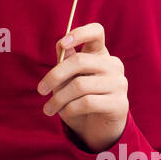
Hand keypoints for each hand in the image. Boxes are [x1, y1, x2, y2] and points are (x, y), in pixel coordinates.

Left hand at [37, 22, 128, 152]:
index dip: (80, 33)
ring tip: (48, 108)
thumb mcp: (68, 79)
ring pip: (80, 85)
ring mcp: (120, 83)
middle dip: (54, 76)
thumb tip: (62, 47)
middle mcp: (113, 65)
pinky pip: (86, 102)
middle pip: (80, 61)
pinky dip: (69, 109)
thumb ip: (65, 62)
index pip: (96, 31)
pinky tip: (65, 113)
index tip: (63, 44)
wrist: (96, 128)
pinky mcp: (120, 104)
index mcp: (100, 54)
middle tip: (40, 90)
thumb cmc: (78, 98)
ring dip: (58, 99)